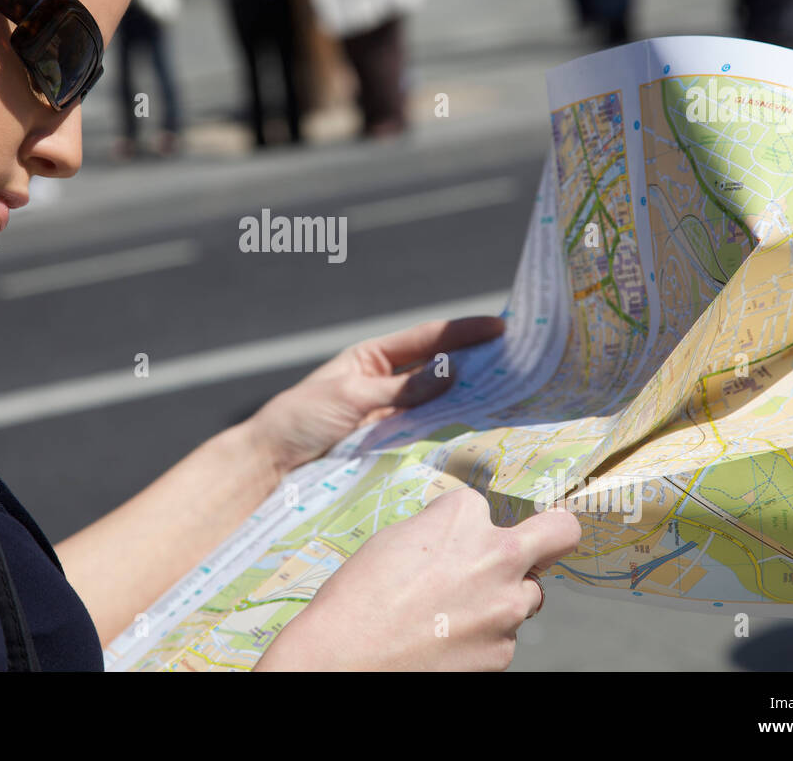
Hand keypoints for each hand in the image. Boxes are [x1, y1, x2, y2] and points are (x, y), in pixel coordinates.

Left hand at [244, 315, 505, 475]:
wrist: (272, 464)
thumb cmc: (300, 418)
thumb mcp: (351, 396)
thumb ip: (401, 390)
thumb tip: (451, 372)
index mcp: (374, 358)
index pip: (427, 339)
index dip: (464, 332)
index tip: (501, 328)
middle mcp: (388, 384)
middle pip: (441, 369)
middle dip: (477, 364)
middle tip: (520, 363)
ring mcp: (393, 415)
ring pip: (440, 402)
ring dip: (472, 399)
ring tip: (511, 396)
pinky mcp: (392, 445)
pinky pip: (429, 433)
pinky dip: (453, 430)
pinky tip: (480, 431)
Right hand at [254, 487, 580, 669]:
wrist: (346, 658)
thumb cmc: (357, 598)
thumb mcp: (392, 540)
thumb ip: (437, 532)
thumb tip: (453, 542)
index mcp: (463, 517)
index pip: (482, 505)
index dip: (461, 524)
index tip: (446, 539)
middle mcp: (497, 556)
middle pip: (560, 533)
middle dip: (553, 533)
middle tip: (543, 541)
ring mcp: (506, 608)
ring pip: (528, 594)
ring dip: (502, 597)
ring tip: (454, 613)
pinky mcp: (503, 651)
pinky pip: (504, 636)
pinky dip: (482, 638)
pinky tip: (445, 642)